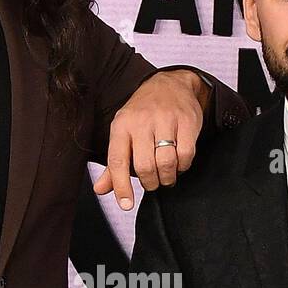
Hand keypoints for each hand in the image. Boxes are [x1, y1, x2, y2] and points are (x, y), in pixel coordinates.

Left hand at [93, 69, 206, 208]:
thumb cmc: (143, 113)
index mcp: (121, 125)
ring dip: (167, 177)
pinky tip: (179, 163)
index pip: (117, 161)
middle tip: (153, 183)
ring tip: (166, 176)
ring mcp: (165, 119)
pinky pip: (185, 154)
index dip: (121, 187)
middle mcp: (141, 121)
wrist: (170, 83)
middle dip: (150, 182)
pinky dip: (183, 166)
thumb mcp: (123, 133)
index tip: (126, 204)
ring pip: (166, 162)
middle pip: (144, 166)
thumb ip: (114, 164)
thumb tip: (100, 190)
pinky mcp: (187, 121)